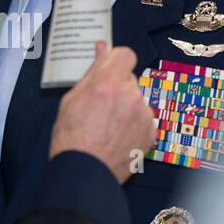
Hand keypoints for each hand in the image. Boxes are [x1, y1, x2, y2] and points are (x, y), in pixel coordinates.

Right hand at [50, 43, 156, 183]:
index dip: (116, 60)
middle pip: (129, 79)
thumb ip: (92, 71)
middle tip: (99, 106)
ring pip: (136, 99)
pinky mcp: (151, 133)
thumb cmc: (71, 139)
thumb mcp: (72, 100)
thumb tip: (102, 48)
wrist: (85, 174)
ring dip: (125, 106)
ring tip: (107, 126)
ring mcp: (144, 115)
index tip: (110, 68)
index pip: (126, 55)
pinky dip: (133, 123)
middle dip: (117, 87)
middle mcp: (131, 96)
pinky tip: (117, 136)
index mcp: (109, 84)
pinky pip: (143, 118)